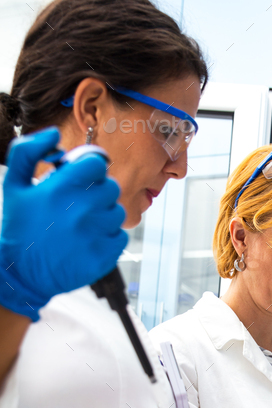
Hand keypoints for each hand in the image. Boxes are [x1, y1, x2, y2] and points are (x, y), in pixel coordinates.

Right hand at [0, 128, 126, 319]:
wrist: (22, 273)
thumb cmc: (19, 226)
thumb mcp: (14, 184)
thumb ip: (28, 150)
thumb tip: (54, 134)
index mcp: (62, 188)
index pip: (97, 164)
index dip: (90, 169)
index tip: (81, 178)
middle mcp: (83, 210)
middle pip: (111, 187)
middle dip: (97, 192)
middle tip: (79, 204)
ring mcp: (96, 234)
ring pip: (117, 212)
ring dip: (104, 215)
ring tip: (82, 224)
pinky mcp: (105, 256)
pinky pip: (120, 236)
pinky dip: (108, 237)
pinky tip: (88, 240)